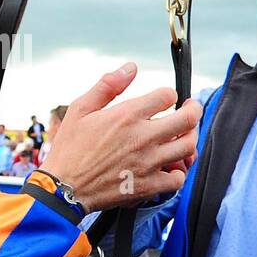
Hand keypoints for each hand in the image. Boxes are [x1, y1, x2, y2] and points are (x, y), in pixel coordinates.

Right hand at [39, 62, 198, 213]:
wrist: (63, 188)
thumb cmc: (70, 148)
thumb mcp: (81, 108)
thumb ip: (108, 85)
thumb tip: (131, 68)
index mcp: (127, 115)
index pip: (168, 96)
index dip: (169, 94)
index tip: (165, 99)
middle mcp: (143, 137)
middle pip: (188, 120)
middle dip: (193, 111)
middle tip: (190, 110)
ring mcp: (148, 163)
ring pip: (188, 147)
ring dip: (189, 139)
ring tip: (183, 136)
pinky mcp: (148, 185)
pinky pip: (178, 179)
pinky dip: (179, 172)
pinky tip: (170, 166)